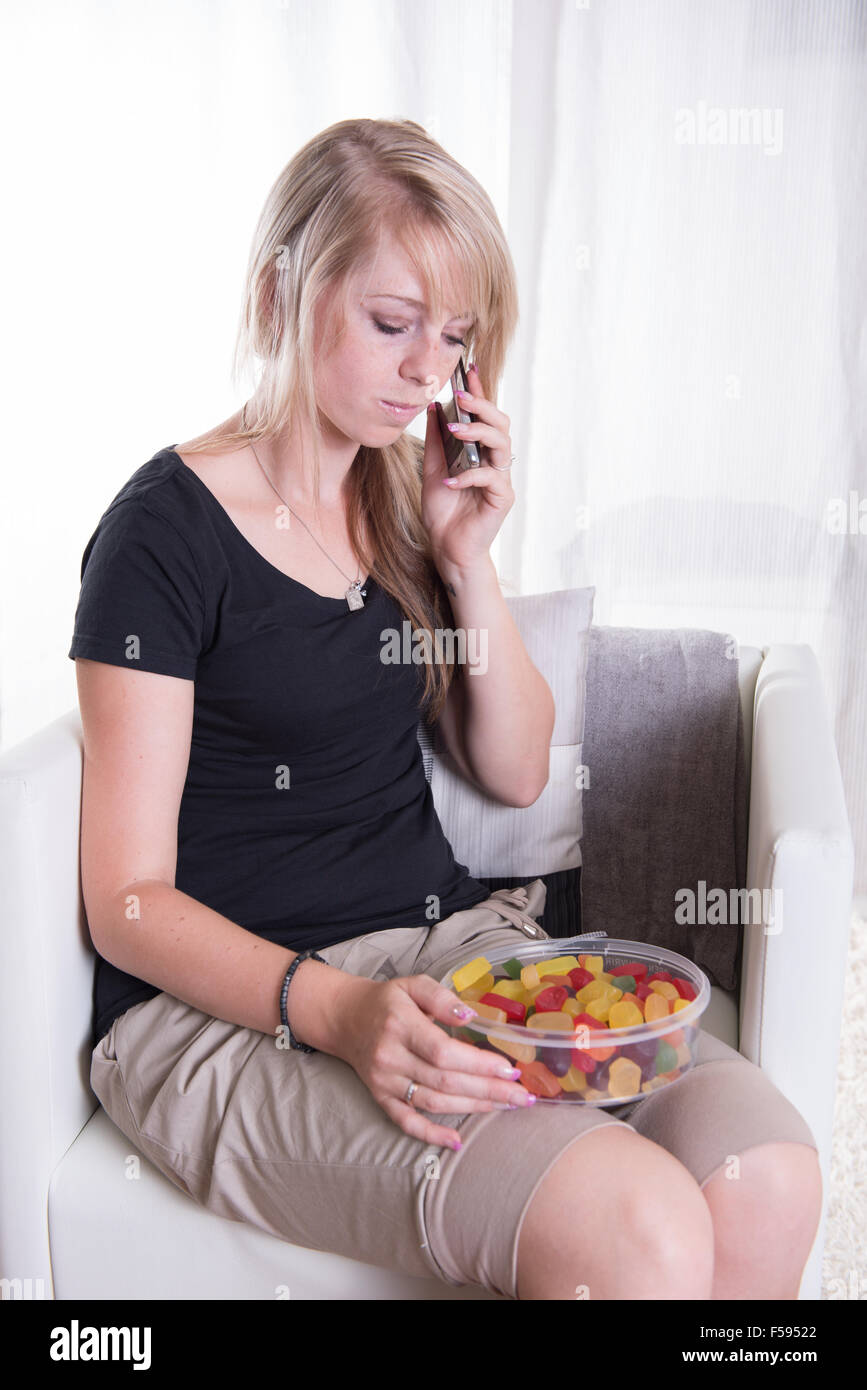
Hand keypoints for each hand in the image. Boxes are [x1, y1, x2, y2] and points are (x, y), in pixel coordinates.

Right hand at [334, 973, 535, 1148]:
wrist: (346, 1018)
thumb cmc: (387, 1000)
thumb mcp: (413, 984)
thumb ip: (442, 997)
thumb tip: (471, 1017)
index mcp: (401, 1025)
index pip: (443, 1051)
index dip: (478, 1063)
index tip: (509, 1068)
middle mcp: (391, 1057)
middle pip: (444, 1081)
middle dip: (487, 1090)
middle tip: (521, 1095)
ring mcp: (385, 1082)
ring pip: (432, 1102)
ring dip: (471, 1108)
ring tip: (504, 1106)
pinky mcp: (381, 1098)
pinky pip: (406, 1122)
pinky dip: (431, 1135)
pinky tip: (457, 1141)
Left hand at [421, 363, 514, 575]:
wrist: (447, 548)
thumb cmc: (443, 512)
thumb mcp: (432, 471)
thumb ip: (436, 443)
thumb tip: (432, 409)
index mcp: (480, 452)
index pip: (483, 416)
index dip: (478, 393)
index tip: (468, 370)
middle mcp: (494, 462)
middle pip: (500, 424)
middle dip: (482, 407)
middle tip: (460, 397)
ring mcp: (501, 479)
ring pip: (501, 444)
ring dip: (478, 433)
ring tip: (455, 431)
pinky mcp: (502, 498)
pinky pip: (489, 478)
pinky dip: (468, 476)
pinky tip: (449, 481)